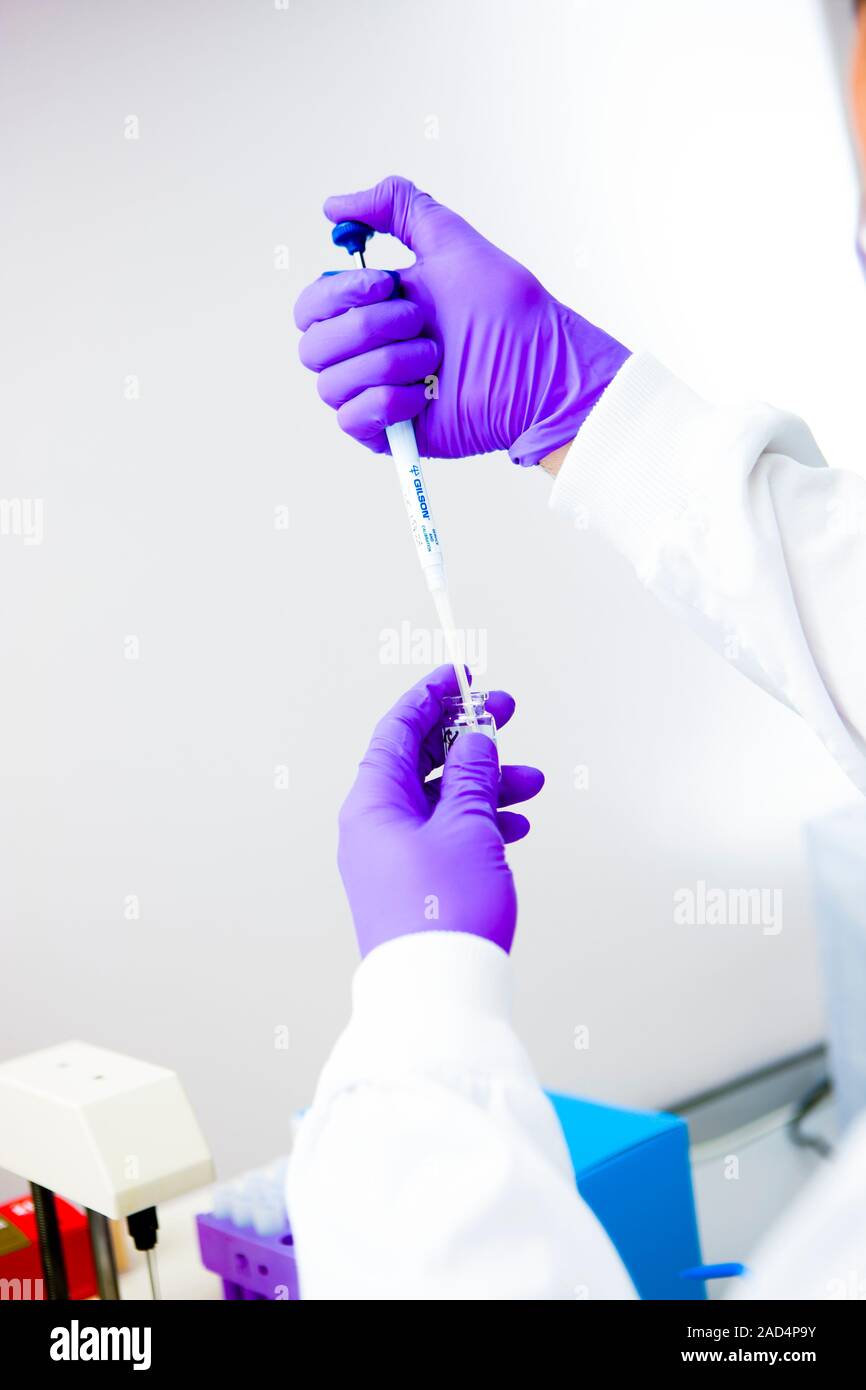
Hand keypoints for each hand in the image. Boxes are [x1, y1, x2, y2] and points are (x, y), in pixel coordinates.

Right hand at [295, 175, 629, 465]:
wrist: (539, 367)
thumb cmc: (504, 309)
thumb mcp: (448, 237)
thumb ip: (394, 207)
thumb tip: (333, 207)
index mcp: (369, 308)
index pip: (311, 305)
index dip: (338, 292)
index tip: (386, 283)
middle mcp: (365, 352)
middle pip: (312, 346)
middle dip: (366, 327)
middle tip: (419, 321)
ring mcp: (375, 393)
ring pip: (329, 384)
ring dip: (386, 363)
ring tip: (434, 358)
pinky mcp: (390, 432)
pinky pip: (351, 420)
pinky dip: (385, 402)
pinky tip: (422, 395)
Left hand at [338, 666, 543, 956]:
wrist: (438, 996)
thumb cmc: (443, 916)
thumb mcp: (467, 827)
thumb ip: (472, 775)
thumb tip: (474, 739)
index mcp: (372, 803)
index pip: (397, 731)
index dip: (430, 697)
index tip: (461, 676)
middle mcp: (375, 827)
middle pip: (422, 761)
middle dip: (467, 737)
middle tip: (504, 714)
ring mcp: (394, 857)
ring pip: (442, 799)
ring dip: (485, 783)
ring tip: (529, 780)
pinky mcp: (416, 884)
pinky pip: (447, 835)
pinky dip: (480, 822)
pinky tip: (514, 822)